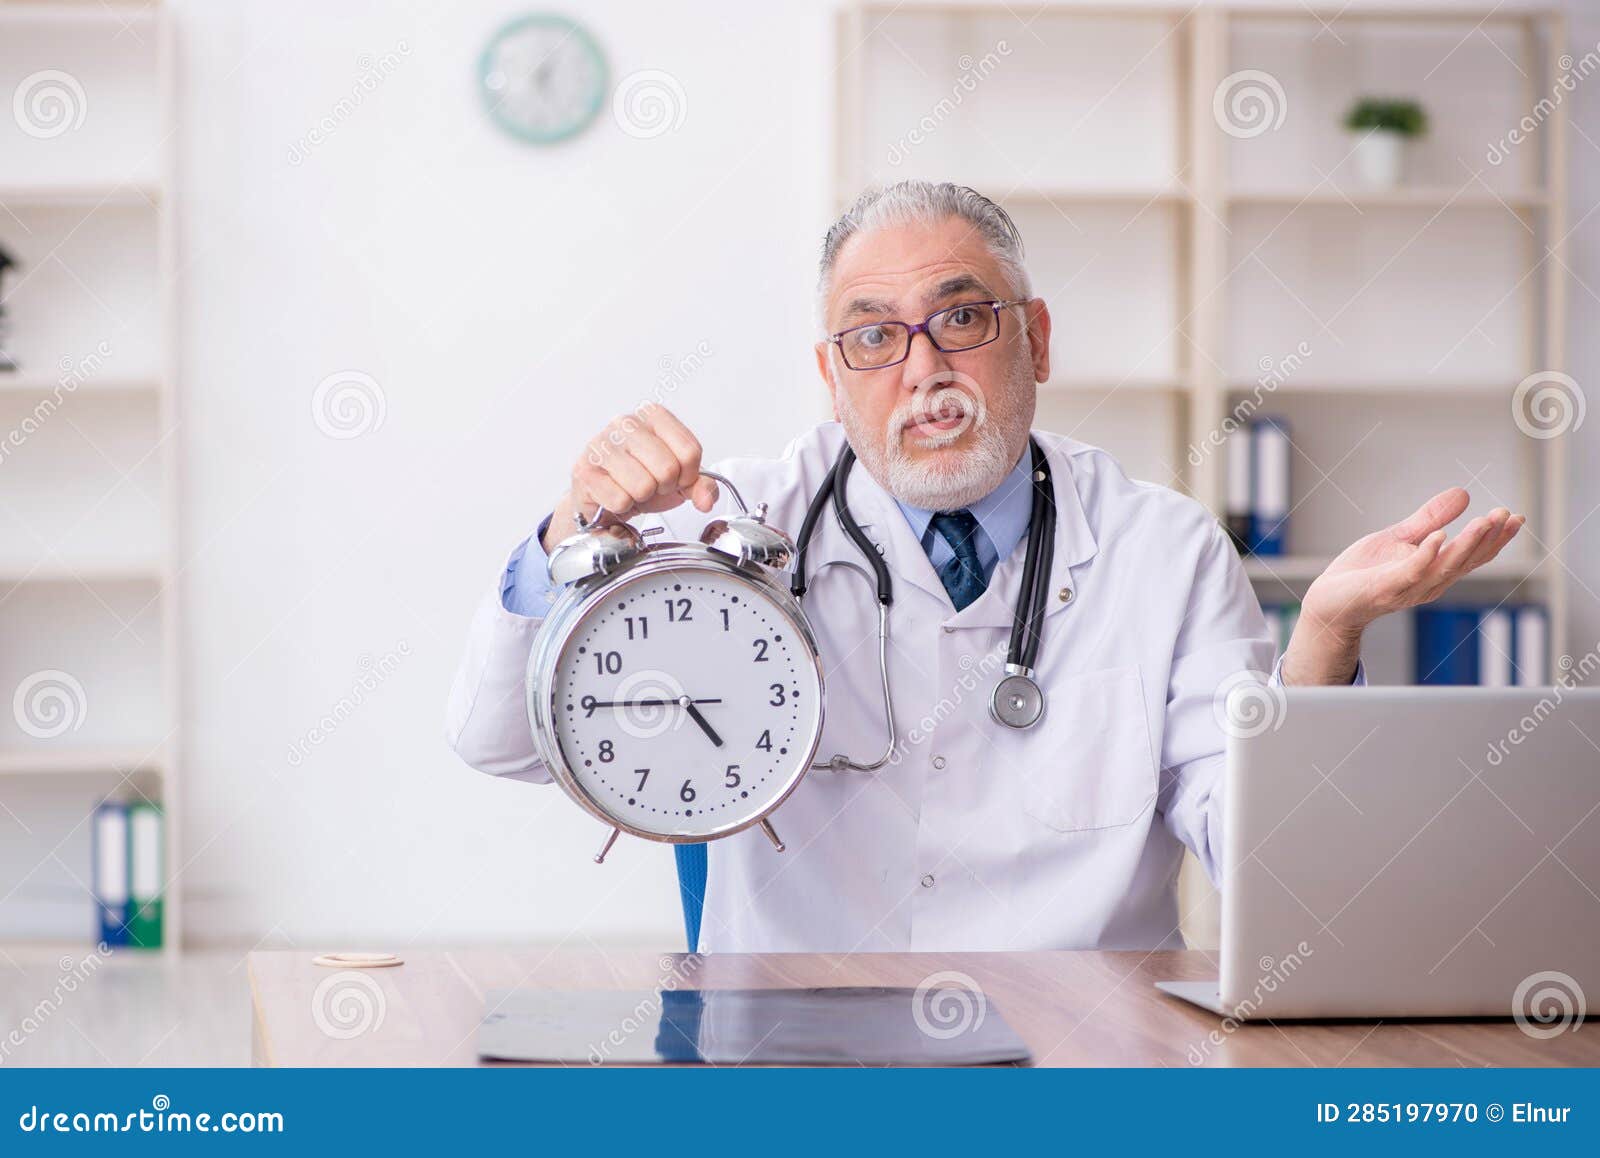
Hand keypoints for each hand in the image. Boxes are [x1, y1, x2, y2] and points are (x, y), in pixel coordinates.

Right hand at [541, 404, 719, 552]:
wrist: (603, 497)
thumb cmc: (641, 480)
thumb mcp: (679, 480)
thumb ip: (702, 486)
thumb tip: (707, 499)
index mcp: (653, 416)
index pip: (690, 451)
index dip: (687, 475)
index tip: (676, 477)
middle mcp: (626, 423)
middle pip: (667, 468)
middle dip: (663, 487)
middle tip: (651, 485)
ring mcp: (601, 443)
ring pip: (643, 485)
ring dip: (641, 497)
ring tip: (632, 489)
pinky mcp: (584, 469)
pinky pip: (620, 499)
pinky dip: (622, 506)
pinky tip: (615, 494)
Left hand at [1280, 488, 1524, 684]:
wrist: (1329, 600)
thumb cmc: (1364, 572)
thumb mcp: (1400, 537)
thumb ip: (1430, 519)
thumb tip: (1464, 494)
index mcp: (1435, 571)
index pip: (1473, 555)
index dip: (1496, 538)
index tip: (1516, 517)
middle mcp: (1429, 583)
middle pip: (1466, 561)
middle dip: (1489, 539)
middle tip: (1508, 516)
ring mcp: (1408, 587)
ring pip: (1445, 566)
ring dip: (1466, 544)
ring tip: (1485, 521)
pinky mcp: (1385, 587)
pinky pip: (1411, 571)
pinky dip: (1426, 555)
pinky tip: (1438, 536)